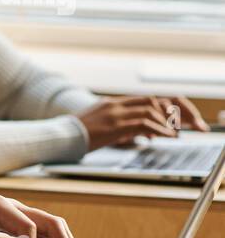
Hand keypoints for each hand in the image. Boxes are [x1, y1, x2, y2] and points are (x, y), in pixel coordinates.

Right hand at [78, 95, 208, 150]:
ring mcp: (116, 114)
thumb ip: (117, 124)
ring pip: (151, 111)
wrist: (61, 136)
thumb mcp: (99, 124)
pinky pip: (145, 124)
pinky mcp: (116, 125)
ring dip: (165, 123)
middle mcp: (116, 105)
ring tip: (173, 134)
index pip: (143, 99)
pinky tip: (165, 137)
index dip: (160, 108)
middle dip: (167, 113)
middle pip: (151, 101)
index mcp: (111, 103)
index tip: (168, 121)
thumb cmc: (76, 134)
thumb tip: (137, 133)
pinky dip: (159, 130)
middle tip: (176, 126)